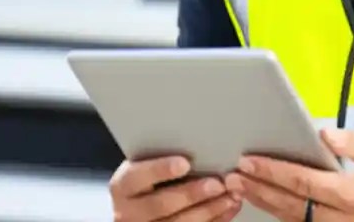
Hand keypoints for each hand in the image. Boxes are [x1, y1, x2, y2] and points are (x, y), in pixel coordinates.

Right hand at [109, 155, 241, 221]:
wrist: (138, 207)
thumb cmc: (149, 177)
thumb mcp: (146, 165)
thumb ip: (161, 156)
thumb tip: (198, 140)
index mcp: (122, 186)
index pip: (137, 177)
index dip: (160, 170)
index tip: (185, 163)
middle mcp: (128, 212)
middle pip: (160, 205)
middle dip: (192, 194)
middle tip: (217, 183)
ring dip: (209, 210)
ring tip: (231, 195)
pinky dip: (216, 219)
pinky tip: (230, 206)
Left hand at [224, 128, 353, 221]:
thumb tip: (324, 133)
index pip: (302, 181)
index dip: (272, 171)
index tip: (249, 162)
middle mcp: (344, 220)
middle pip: (290, 206)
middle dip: (259, 190)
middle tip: (232, 178)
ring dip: (266, 206)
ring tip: (242, 191)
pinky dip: (287, 219)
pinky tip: (272, 208)